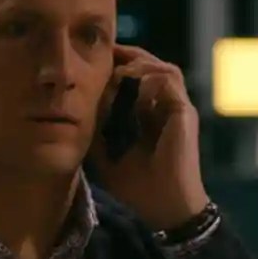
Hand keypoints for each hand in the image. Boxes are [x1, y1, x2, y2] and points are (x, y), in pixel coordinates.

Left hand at [89, 44, 209, 230]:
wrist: (163, 206)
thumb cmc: (136, 186)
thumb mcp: (104, 151)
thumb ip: (95, 127)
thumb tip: (73, 105)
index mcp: (149, 115)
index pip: (136, 79)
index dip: (117, 67)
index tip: (93, 63)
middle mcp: (166, 108)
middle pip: (151, 66)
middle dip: (128, 56)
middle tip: (104, 53)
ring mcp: (177, 108)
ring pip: (162, 67)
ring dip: (139, 63)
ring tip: (116, 68)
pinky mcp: (184, 112)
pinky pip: (169, 79)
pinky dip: (149, 76)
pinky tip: (129, 82)